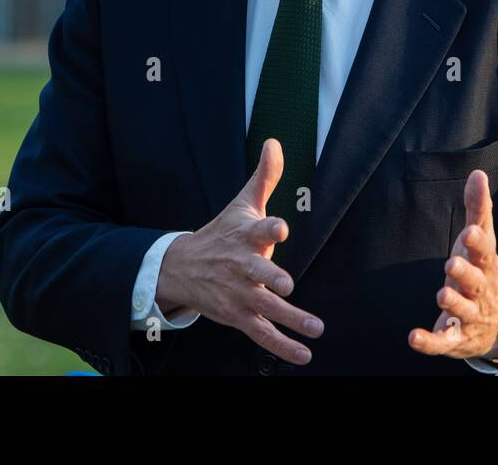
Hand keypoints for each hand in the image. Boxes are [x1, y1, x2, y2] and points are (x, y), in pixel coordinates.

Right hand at [154, 137, 324, 364]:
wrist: (182, 267)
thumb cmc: (221, 233)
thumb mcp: (241, 203)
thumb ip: (264, 176)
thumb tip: (275, 141)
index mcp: (245, 236)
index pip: (259, 229)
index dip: (270, 228)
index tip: (280, 228)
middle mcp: (242, 266)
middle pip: (257, 272)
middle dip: (270, 278)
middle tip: (285, 284)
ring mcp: (240, 294)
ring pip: (265, 307)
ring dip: (289, 318)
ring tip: (315, 328)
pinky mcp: (240, 316)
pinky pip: (262, 333)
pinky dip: (282, 346)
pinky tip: (304, 354)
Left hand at [407, 169, 497, 360]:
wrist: (494, 323)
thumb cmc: (480, 272)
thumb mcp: (480, 241)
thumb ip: (478, 209)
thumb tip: (478, 173)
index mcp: (486, 266)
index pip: (485, 252)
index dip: (478, 242)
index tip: (470, 231)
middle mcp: (481, 291)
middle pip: (476, 282)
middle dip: (465, 273)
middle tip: (451, 263)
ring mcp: (470, 316)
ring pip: (464, 311)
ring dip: (453, 303)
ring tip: (441, 293)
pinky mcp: (455, 338)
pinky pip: (443, 341)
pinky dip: (430, 341)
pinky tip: (413, 337)